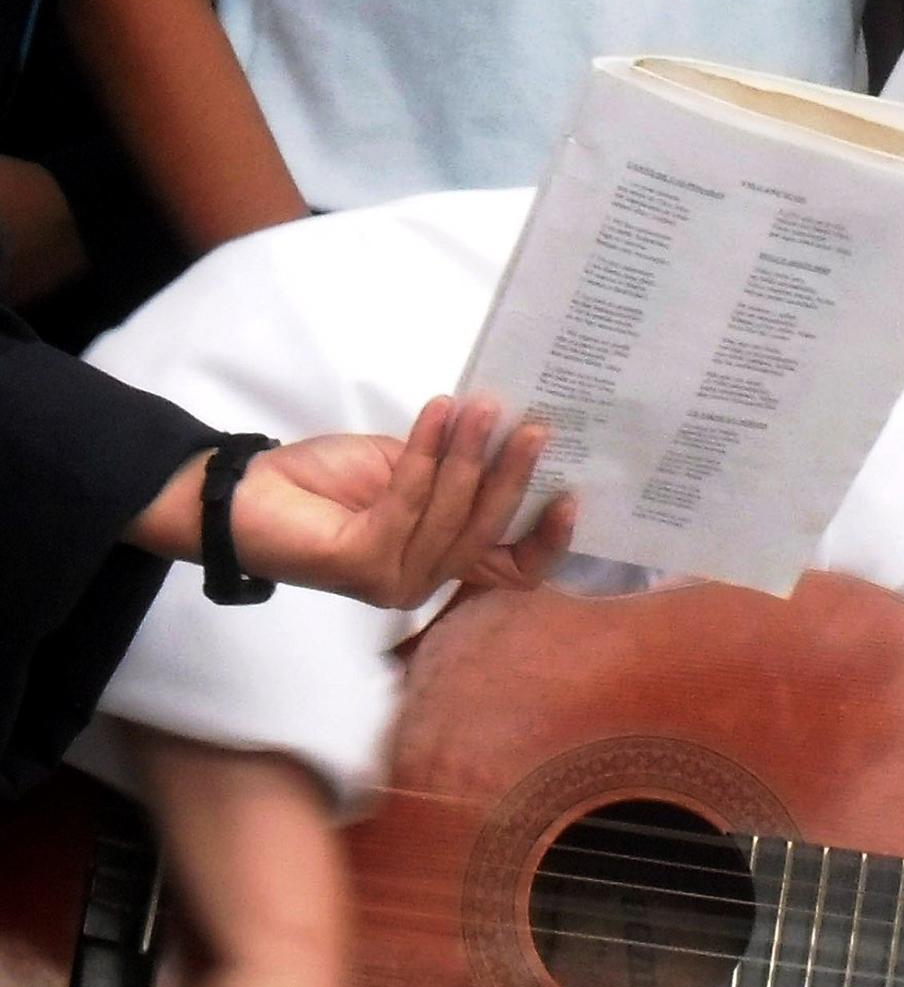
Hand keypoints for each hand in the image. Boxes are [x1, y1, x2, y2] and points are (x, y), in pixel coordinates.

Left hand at [130, 398, 575, 608]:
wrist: (245, 495)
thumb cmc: (327, 482)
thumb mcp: (410, 468)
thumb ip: (457, 469)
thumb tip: (516, 429)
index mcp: (444, 562)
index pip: (514, 569)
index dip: (550, 539)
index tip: (575, 492)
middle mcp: (426, 581)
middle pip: (490, 532)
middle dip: (514, 475)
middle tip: (534, 425)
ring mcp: (395, 580)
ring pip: (453, 515)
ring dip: (469, 453)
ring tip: (479, 405)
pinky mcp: (363, 564)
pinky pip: (409, 501)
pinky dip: (427, 451)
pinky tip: (437, 412)